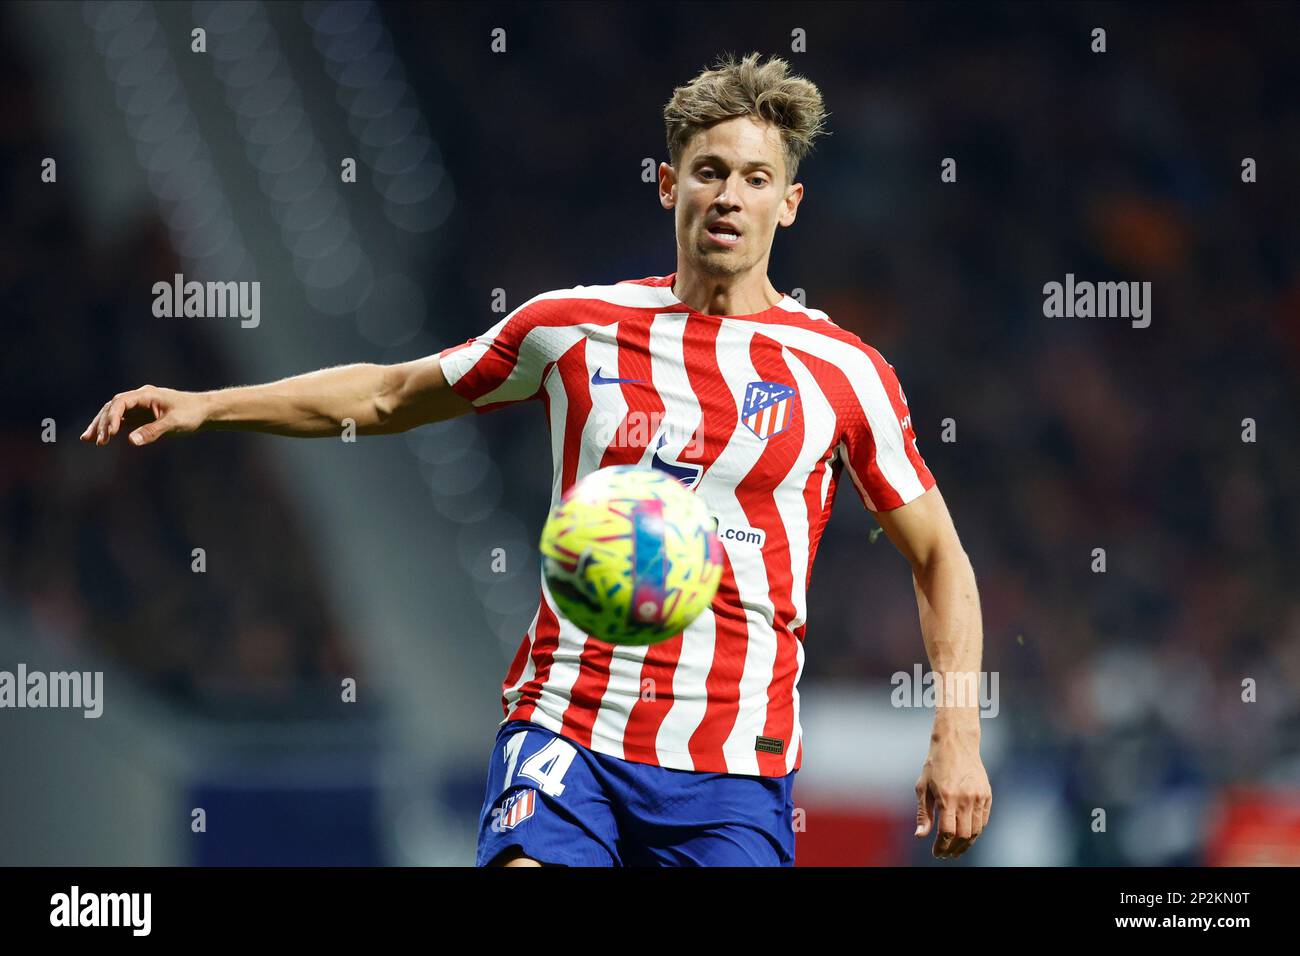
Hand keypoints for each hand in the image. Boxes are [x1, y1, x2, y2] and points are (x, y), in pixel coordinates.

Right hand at [80, 385, 206, 446]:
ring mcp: (139, 406)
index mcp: (147, 394)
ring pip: (114, 413)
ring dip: (101, 425)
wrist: (204, 411)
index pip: (121, 402)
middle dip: (103, 423)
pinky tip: (100, 438)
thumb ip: (153, 431)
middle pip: (113, 407)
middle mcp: (140, 398)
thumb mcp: (174, 423)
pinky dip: (111, 428)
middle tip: (97, 441)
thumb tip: (131, 441)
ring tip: (87, 439)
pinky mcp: (141, 415)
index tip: (111, 433)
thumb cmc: (191, 414)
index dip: (113, 416)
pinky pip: (121, 420)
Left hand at [914, 727, 991, 859]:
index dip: (941, 846)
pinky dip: (976, 832)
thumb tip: (920, 836)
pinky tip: (967, 836)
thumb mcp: (923, 786)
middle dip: (954, 849)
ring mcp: (979, 797)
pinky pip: (984, 820)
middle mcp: (965, 799)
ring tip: (956, 850)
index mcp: (947, 797)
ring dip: (966, 844)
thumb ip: (923, 813)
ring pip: (976, 831)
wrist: (956, 743)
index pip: (947, 832)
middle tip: (946, 854)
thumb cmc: (935, 764)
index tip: (937, 853)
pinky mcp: (987, 795)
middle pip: (963, 835)